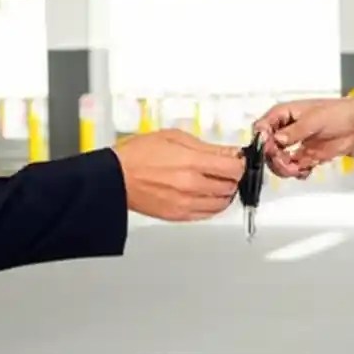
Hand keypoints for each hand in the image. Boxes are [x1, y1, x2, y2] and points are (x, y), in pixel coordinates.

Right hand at [111, 129, 243, 220]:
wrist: (115, 178)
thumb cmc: (138, 155)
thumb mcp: (175, 137)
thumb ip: (206, 147)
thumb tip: (230, 152)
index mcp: (192, 162)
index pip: (234, 168)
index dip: (239, 162)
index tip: (236, 159)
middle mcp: (192, 186)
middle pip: (231, 186)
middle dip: (232, 176)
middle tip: (225, 168)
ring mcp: (186, 203)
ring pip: (222, 203)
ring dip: (224, 192)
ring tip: (215, 181)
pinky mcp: (179, 216)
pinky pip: (207, 214)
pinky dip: (212, 205)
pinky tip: (206, 194)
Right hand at [252, 97, 353, 177]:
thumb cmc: (337, 113)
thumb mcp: (315, 119)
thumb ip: (295, 131)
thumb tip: (278, 138)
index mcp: (283, 114)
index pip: (262, 127)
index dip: (262, 139)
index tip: (271, 148)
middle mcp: (284, 130)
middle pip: (266, 148)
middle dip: (274, 158)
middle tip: (286, 161)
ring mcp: (293, 145)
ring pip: (277, 162)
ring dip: (284, 168)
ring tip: (298, 168)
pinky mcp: (303, 157)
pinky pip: (291, 169)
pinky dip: (296, 173)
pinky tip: (305, 170)